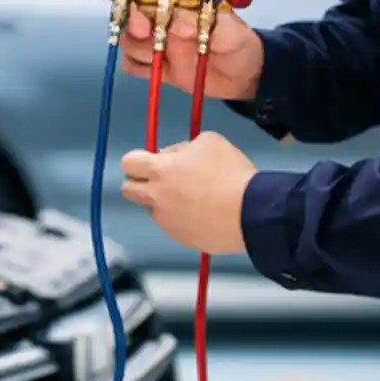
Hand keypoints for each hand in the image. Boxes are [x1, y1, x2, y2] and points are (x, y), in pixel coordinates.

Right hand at [119, 4, 263, 100]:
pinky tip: (149, 69)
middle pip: (133, 17)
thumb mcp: (229, 30)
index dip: (142, 0)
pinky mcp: (161, 68)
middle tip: (144, 34)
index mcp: (183, 6)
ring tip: (153, 56)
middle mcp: (167, 22)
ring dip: (134, 46)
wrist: (247, 76)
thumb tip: (175, 22)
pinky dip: (133, 65)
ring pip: (130, 40)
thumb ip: (204, 22)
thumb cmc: (241, 45)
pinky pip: (134, 65)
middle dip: (132, 23)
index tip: (143, 12)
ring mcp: (162, 45)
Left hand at [119, 131, 257, 254]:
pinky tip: (206, 213)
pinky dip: (184, 219)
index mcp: (161, 170)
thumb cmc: (230, 173)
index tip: (149, 160)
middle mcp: (157, 197)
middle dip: (139, 183)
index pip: (128, 163)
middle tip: (162, 180)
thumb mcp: (208, 141)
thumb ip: (182, 147)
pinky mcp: (182, 239)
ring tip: (194, 198)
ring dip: (165, 202)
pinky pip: (174, 226)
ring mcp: (168, 221)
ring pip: (154, 209)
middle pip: (129, 190)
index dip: (137, 160)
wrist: (251, 212)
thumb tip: (171, 156)